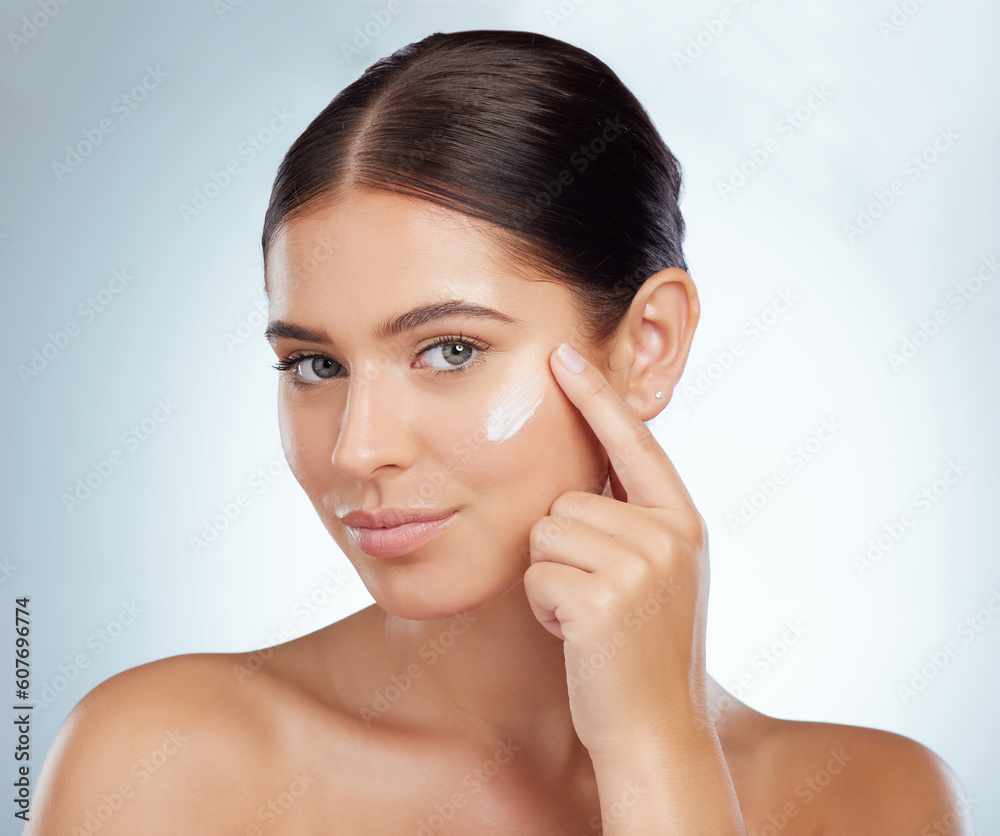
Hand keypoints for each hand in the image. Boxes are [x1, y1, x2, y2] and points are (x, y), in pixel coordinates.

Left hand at [523, 341, 711, 757]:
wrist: (656, 728)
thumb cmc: (642, 648)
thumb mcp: (659, 572)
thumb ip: (634, 519)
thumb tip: (584, 471)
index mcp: (683, 521)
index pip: (634, 443)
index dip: (597, 396)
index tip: (563, 354)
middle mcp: (668, 535)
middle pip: (565, 498)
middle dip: (562, 548)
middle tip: (595, 597)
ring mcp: (640, 566)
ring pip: (545, 532)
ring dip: (550, 577)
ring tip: (588, 616)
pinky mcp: (603, 598)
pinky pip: (536, 574)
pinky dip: (543, 607)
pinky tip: (576, 635)